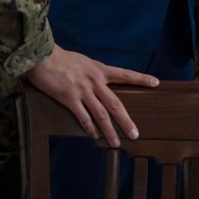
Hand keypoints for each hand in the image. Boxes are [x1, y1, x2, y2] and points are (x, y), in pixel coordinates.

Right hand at [25, 45, 159, 147]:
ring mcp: (83, 90)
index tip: (156, 83)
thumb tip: (100, 82)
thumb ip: (93, 73)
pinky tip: (94, 136)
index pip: (125, 74)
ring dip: (109, 131)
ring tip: (116, 143)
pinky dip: (90, 128)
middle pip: (115, 104)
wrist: (43, 56)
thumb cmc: (61, 58)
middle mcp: (95, 81)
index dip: (140, 79)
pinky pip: (83, 117)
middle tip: (135, 134)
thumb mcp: (84, 62)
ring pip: (101, 114)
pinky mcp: (69, 98)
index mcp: (100, 70)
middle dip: (126, 120)